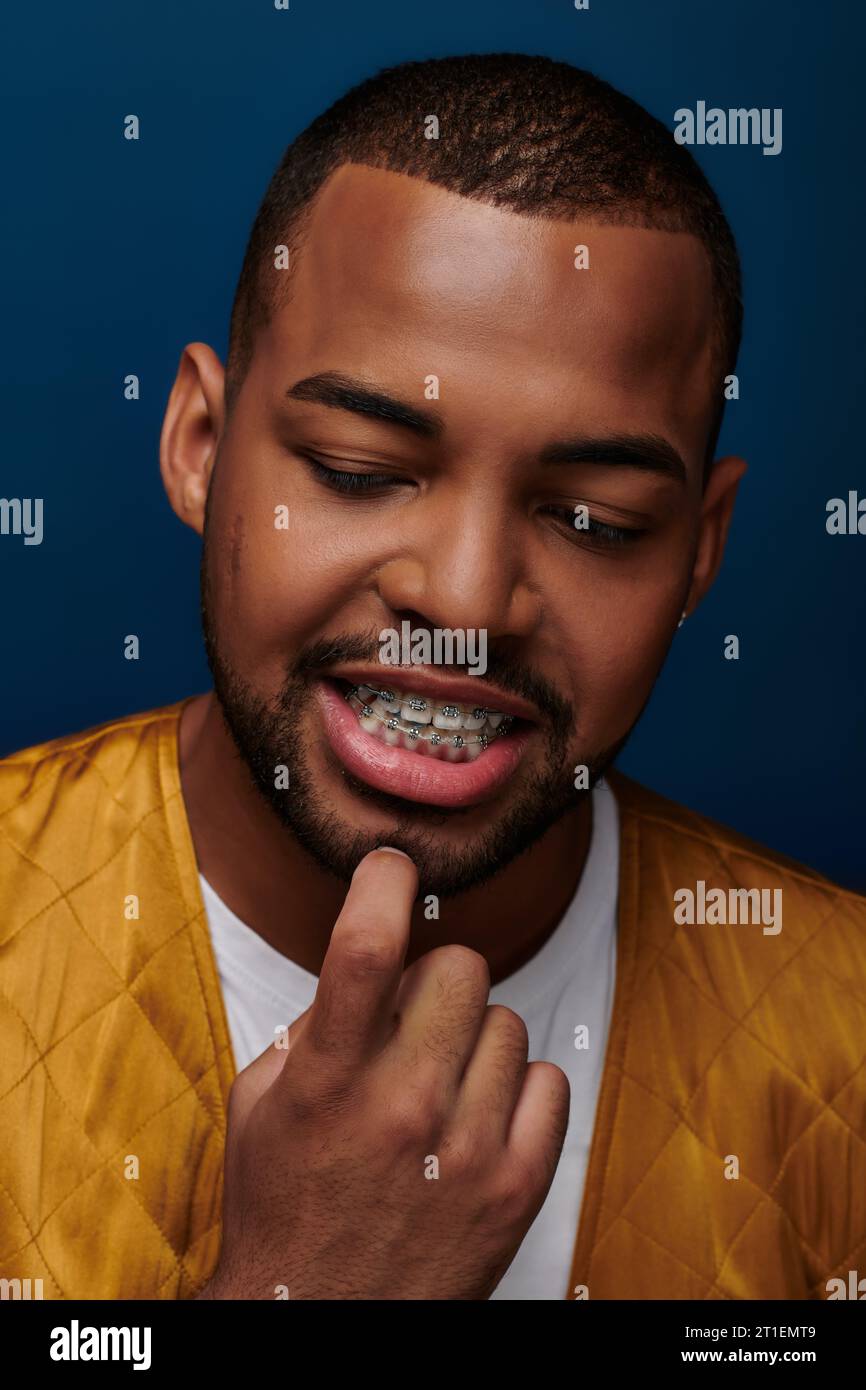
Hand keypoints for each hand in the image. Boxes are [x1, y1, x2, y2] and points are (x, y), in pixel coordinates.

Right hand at [199, 847, 569, 1299]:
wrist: (321, 1322)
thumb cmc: (286, 1206)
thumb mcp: (261, 1106)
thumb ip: (310, 1024)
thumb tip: (376, 963)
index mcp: (326, 1081)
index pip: (361, 952)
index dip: (381, 884)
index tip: (390, 866)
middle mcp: (401, 1107)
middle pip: (460, 967)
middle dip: (436, 980)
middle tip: (414, 1020)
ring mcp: (467, 1149)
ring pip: (508, 1021)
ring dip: (475, 1040)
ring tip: (442, 1086)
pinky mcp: (517, 1186)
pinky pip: (552, 1079)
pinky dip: (520, 1089)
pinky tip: (482, 1118)